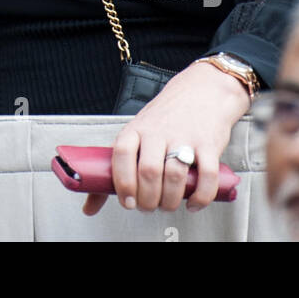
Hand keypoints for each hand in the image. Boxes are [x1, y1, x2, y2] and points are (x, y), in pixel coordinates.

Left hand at [82, 60, 249, 217]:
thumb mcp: (137, 133)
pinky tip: (193, 202)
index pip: (122, 154)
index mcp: (136, 129)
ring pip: (174, 176)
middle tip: (148, 207)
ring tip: (168, 205)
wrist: (201, 91)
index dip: (123, 182)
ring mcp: (184, 137)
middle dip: (147, 199)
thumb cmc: (164, 118)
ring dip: (170, 200)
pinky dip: (200, 196)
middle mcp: (158, 132)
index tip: (126, 201)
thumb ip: (116, 168)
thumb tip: (90, 206)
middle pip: (148, 172)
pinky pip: (206, 176)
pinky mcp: (208, 144)